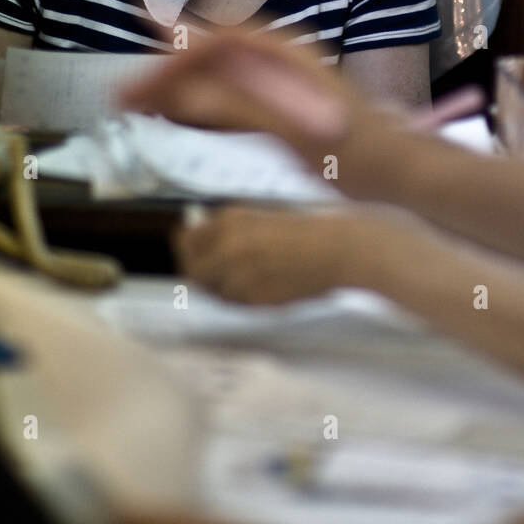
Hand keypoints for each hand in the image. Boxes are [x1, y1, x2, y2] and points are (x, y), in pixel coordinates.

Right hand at [119, 25, 389, 186]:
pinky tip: (182, 115)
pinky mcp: (284, 103)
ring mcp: (283, 79)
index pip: (213, 44)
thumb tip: (183, 92)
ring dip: (178, 85)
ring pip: (217, 73)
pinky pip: (231, 93)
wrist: (399, 170)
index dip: (169, 53)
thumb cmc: (355, 151)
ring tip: (137, 103)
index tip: (134, 78)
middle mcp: (281, 58)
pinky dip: (200, 101)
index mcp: (283, 55)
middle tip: (122, 98)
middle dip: (164, 71)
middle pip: (210, 54)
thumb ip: (237, 106)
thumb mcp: (293, 130)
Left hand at [174, 206, 366, 305]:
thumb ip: (227, 231)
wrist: (336, 249)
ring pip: (215, 292)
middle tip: (215, 277)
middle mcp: (229, 246)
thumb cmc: (305, 232)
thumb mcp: (261, 218)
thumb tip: (199, 242)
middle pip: (194, 271)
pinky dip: (244, 300)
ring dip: (224, 290)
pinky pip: (238, 304)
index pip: (186, 240)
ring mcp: (241, 274)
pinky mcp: (255, 298)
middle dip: (201, 276)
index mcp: (230, 220)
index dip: (186, 251)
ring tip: (249, 280)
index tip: (192, 255)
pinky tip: (264, 287)